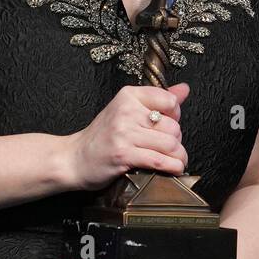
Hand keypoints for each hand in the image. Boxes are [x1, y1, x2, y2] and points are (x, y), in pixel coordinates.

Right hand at [64, 82, 189, 190]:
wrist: (74, 158)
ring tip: (175, 160)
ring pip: (170, 144)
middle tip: (168, 148)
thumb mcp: (127, 110)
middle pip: (173, 126)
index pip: (169, 101)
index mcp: (128, 96)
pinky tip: (174, 169)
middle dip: (176, 141)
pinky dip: (172, 167)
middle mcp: (126, 111)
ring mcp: (124, 133)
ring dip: (178, 157)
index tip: (167, 125)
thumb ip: (157, 99)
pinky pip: (159, 160)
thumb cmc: (103, 136)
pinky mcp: (123, 154)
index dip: (175, 116)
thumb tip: (184, 89)